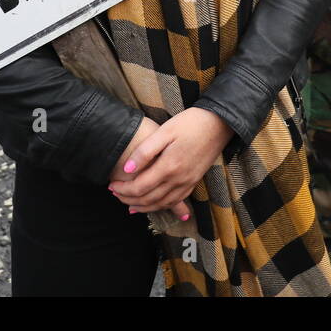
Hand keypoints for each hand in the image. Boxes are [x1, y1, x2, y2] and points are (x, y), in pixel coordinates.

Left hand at [107, 107, 232, 213]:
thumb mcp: (165, 131)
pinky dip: (161, 207)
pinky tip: (154, 205)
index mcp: (169, 166)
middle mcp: (179, 179)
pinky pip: (175, 201)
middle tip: (115, 194)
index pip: (139, 188)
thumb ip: (145, 151)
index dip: (122, 190)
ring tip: (129, 204)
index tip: (111, 185)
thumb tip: (127, 170)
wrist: (219, 123)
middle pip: (149, 199)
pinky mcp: (194, 181)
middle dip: (129, 200)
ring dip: (143, 207)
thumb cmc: (190, 123)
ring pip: (162, 204)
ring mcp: (188, 182)